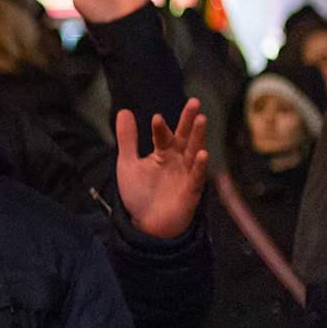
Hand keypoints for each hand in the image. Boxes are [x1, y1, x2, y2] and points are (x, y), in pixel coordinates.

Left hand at [115, 97, 207, 238]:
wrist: (146, 224)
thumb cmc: (139, 194)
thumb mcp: (128, 164)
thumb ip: (127, 139)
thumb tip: (123, 111)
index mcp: (163, 153)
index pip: (163, 136)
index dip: (160, 128)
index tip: (156, 118)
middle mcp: (177, 161)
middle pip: (184, 138)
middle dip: (189, 121)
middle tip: (194, 103)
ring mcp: (186, 174)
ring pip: (194, 152)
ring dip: (198, 137)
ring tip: (201, 119)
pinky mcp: (191, 191)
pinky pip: (197, 177)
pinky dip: (200, 166)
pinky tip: (202, 154)